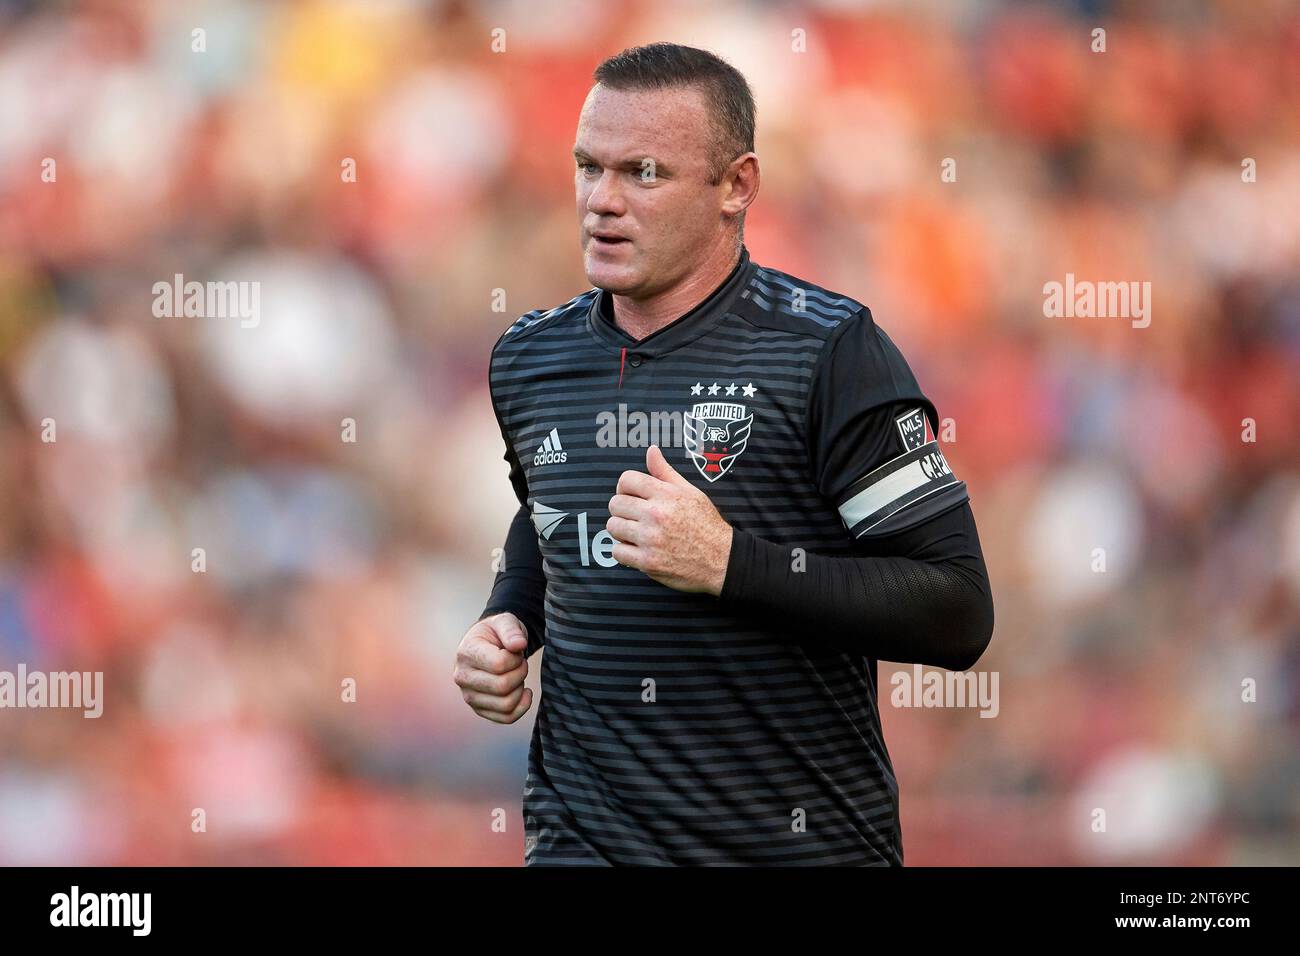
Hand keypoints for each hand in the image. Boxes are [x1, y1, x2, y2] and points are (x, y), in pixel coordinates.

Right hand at [453, 612, 533, 723]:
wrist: (487, 646)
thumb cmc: (496, 633)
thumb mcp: (504, 621)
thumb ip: (511, 629)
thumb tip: (519, 645)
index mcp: (466, 653)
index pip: (499, 665)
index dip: (516, 658)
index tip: (516, 650)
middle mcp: (462, 677)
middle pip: (503, 687)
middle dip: (520, 673)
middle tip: (520, 662)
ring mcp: (469, 696)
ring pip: (506, 705)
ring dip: (520, 689)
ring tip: (517, 675)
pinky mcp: (479, 709)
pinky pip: (506, 718)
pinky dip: (522, 707)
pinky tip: (523, 691)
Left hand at [607, 444, 733, 594]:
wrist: (722, 559)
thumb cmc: (706, 524)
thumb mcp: (690, 492)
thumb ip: (665, 472)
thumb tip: (651, 451)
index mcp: (666, 494)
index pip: (626, 479)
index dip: (624, 486)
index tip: (631, 495)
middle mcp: (656, 514)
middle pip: (615, 503)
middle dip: (622, 509)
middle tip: (634, 516)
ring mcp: (650, 539)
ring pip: (613, 526)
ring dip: (621, 530)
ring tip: (635, 532)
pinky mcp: (647, 562)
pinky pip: (617, 551)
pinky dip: (623, 551)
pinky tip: (636, 548)